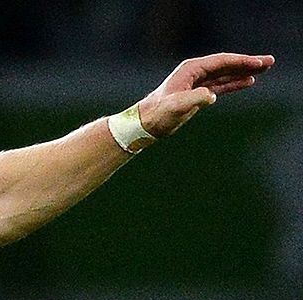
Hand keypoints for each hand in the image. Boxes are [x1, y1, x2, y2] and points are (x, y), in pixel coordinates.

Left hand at [137, 52, 273, 138]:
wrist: (143, 126)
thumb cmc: (157, 115)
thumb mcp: (175, 106)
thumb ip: (194, 99)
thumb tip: (211, 96)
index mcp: (190, 70)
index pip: (221, 61)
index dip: (241, 61)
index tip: (258, 63)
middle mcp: (194, 73)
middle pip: (226, 64)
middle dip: (247, 63)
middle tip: (269, 62)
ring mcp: (196, 83)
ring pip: (225, 74)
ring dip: (244, 71)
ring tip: (264, 70)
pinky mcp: (197, 94)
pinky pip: (220, 85)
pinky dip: (234, 83)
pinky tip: (248, 81)